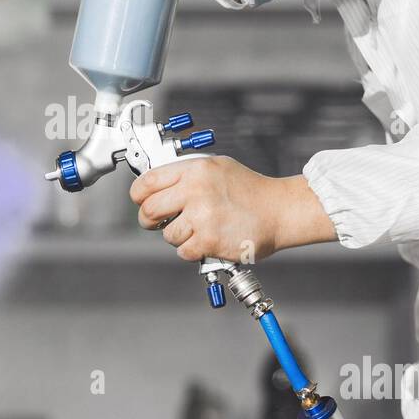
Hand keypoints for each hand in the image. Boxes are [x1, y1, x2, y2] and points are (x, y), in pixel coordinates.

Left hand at [128, 155, 334, 262]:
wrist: (279, 211)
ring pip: (167, 235)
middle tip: (158, 222)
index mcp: (194, 170)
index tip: (141, 202)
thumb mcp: (217, 167)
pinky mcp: (208, 241)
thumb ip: (187, 174)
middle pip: (148, 211)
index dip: (139, 196)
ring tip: (198, 229)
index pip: (147, 182)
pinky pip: (184, 252)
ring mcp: (201, 217)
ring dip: (178, 237)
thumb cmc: (251, 190)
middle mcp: (195, 191)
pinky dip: (193, 250)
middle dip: (149, 220)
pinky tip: (208, 240)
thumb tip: (158, 184)